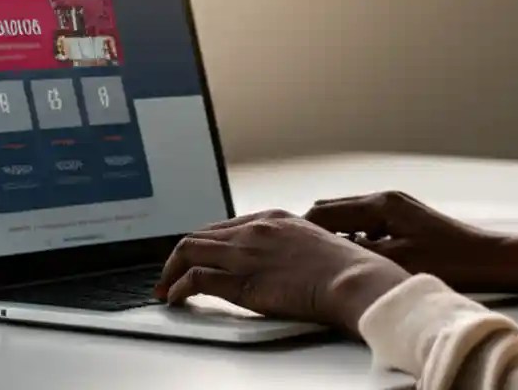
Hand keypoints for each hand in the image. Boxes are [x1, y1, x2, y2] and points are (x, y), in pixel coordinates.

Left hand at [154, 209, 411, 333]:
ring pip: (189, 250)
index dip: (204, 243)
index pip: (224, 225)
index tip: (196, 257)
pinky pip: (196, 279)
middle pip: (201, 235)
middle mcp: (255, 229)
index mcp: (274, 218)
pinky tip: (176, 298)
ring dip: (170, 271)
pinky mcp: (241, 280)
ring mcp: (246, 252)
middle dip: (179, 256)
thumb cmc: (345, 270)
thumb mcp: (313, 246)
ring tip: (164, 288)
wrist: (352, 279)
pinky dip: (178, 287)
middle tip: (169, 274)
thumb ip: (289, 248)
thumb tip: (280, 263)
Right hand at [306, 191, 517, 297]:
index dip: (303, 232)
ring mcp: (395, 207)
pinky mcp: (403, 219)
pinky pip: (365, 224)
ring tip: (320, 261)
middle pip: (333, 210)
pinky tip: (353, 260)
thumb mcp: (397, 259)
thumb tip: (324, 250)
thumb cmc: (449, 260)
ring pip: (348, 217)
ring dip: (334, 236)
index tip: (286, 249)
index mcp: (380, 204)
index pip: (325, 213)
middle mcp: (385, 199)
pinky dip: (352, 238)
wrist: (490, 258)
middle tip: (296, 256)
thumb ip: (358, 251)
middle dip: (313, 232)